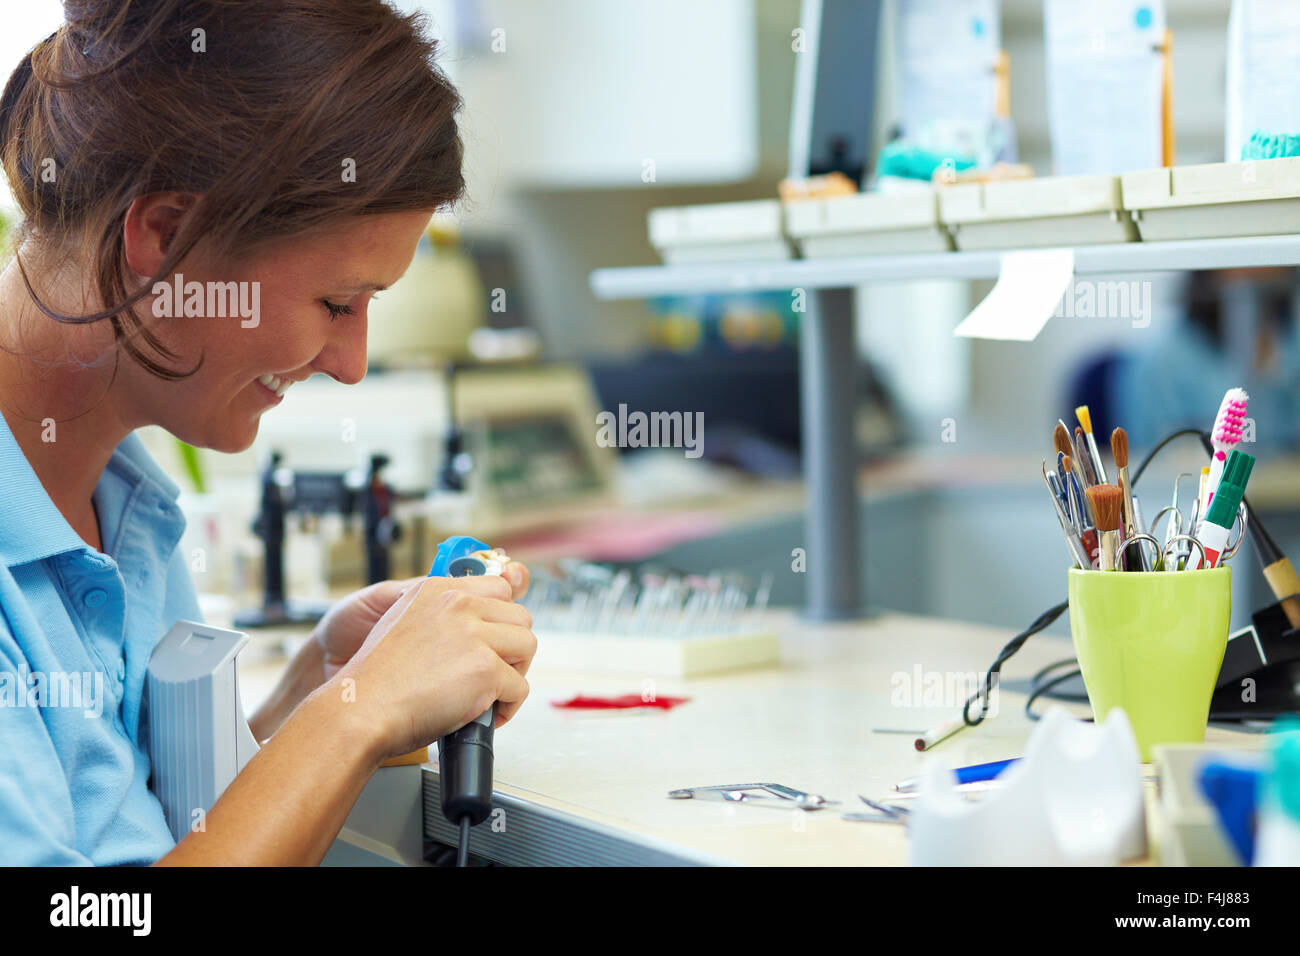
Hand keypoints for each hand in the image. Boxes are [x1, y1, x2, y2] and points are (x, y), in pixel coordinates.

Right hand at [329, 572, 536, 759]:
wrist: (361, 710)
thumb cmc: (378, 680)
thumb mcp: (403, 623)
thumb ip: (439, 616)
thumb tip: (476, 624)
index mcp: (438, 590)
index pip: (499, 588)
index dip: (502, 619)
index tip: (498, 640)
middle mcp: (458, 603)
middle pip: (520, 616)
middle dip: (511, 648)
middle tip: (492, 673)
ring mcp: (473, 634)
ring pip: (527, 646)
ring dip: (514, 673)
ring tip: (491, 693)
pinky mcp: (485, 668)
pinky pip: (519, 688)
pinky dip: (507, 707)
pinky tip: (485, 714)